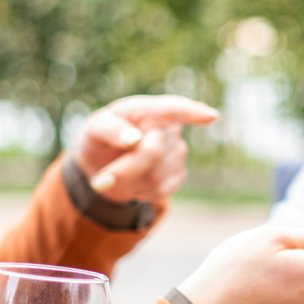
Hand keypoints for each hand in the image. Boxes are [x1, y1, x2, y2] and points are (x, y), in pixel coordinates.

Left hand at [69, 94, 219, 203]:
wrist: (104, 164)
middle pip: (153, 153)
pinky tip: (135, 183)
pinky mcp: (179, 174)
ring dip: (130, 183)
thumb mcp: (93, 130)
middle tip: (99, 181)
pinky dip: (141, 193)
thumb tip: (134, 138)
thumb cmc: (99, 140)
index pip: (171, 109)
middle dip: (125, 170)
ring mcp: (176, 151)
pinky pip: (161, 192)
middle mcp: (167, 128)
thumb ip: (109, 129)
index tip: (210, 117)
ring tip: (120, 175)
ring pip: (155, 177)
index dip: (191, 112)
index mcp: (146, 110)